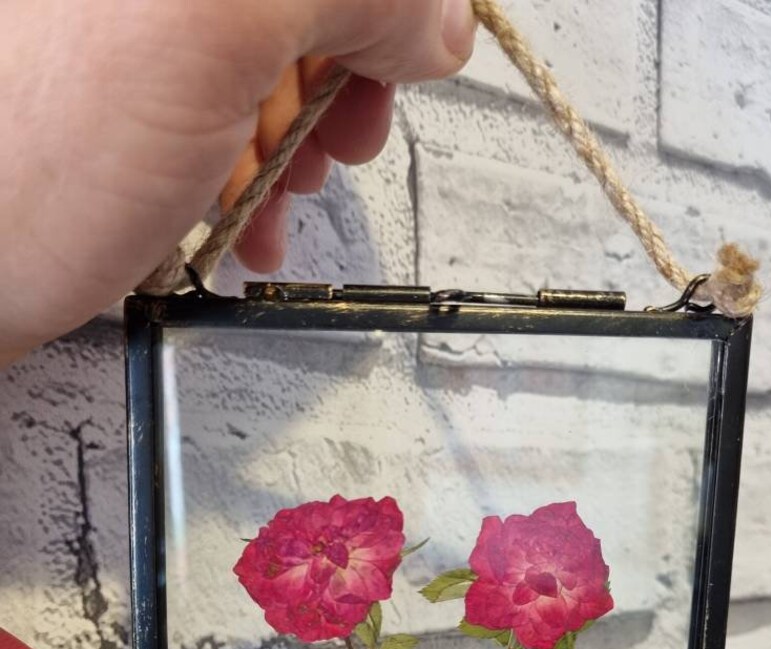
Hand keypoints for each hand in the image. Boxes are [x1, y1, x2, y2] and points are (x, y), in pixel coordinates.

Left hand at [1, 0, 475, 362]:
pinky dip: (249, 158)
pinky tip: (248, 212)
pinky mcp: (107, 89)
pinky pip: (212, 101)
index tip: (407, 55)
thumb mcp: (206, 22)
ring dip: (299, 128)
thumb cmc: (22, 160)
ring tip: (286, 193)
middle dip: (341, 64)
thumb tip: (434, 17)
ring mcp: (123, 34)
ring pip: (257, 49)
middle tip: (347, 135)